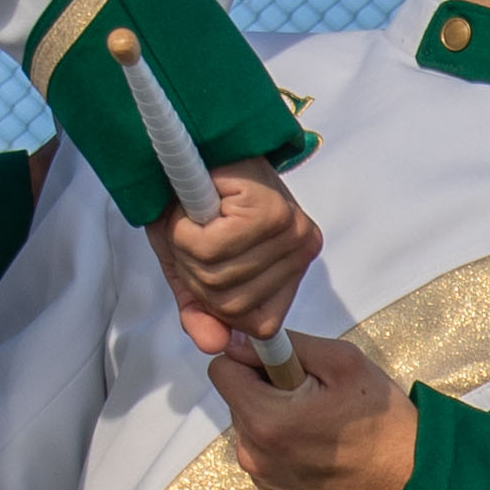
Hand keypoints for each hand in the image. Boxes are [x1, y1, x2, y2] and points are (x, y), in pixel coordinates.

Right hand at [147, 162, 320, 348]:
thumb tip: (213, 347)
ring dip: (188, 250)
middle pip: (235, 305)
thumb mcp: (194, 267)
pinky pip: (213, 250)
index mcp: (293, 266)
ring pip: (221, 279)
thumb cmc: (196, 201)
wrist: (195, 141)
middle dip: (197, 274)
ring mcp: (290, 231)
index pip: (260, 324)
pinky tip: (195, 206)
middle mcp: (302, 249)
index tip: (204, 266)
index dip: (217, 303)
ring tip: (193, 219)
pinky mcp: (270, 212)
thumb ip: (203, 311)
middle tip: (193, 234)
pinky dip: (187, 231)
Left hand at [210, 336, 421, 489]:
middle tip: (311, 394)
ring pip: (248, 425)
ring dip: (272, 415)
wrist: (410, 480)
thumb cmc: (382, 420)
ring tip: (317, 420)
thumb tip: (241, 339)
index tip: (284, 365)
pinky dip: (280, 443)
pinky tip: (316, 445)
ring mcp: (262, 478)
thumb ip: (286, 344)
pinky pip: (261, 452)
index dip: (250, 358)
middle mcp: (253, 454)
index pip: (221, 369)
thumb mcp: (343, 362)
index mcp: (265, 419)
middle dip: (265, 388)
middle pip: (235, 398)